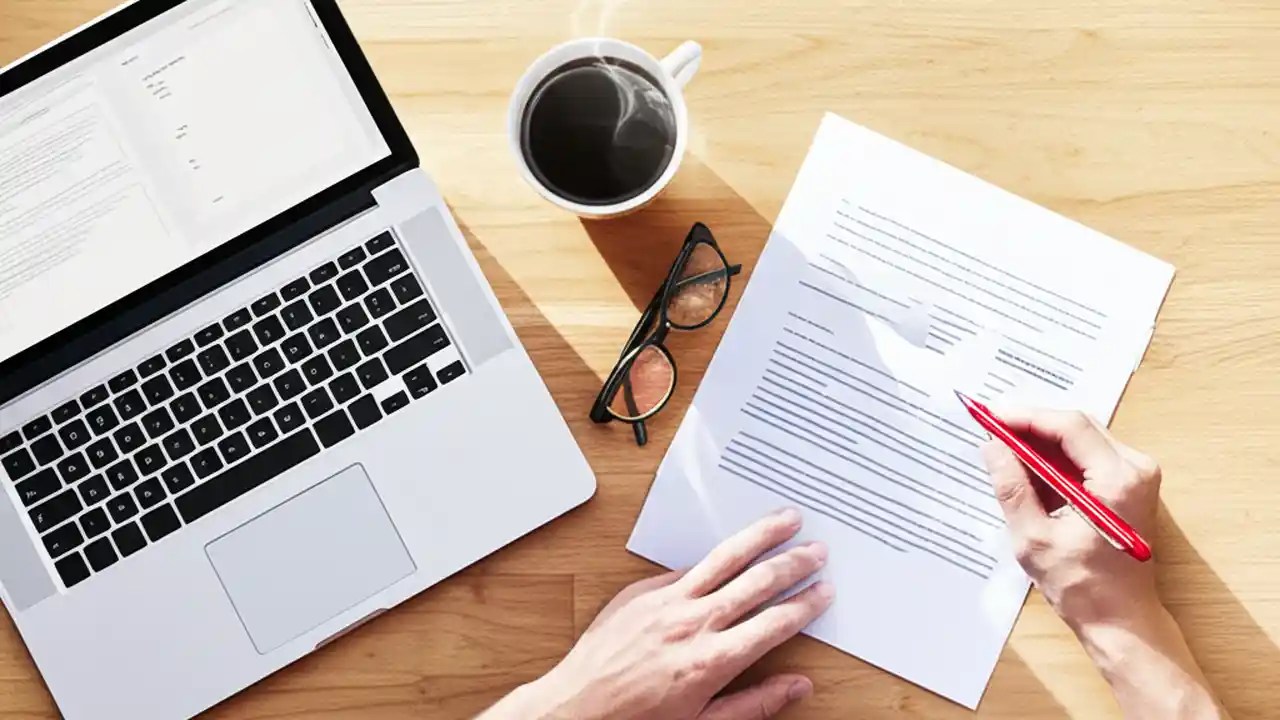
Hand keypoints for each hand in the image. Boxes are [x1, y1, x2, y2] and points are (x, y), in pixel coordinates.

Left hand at [479, 509, 832, 719]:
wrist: (575, 709)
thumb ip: (754, 703)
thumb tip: (798, 686)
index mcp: (712, 661)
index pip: (774, 623)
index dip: (805, 604)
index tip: (824, 591)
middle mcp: (692, 624)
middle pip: (756, 581)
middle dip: (792, 562)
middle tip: (818, 549)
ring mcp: (664, 602)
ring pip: (723, 558)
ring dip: (759, 536)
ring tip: (784, 520)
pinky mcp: (641, 591)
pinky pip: (685, 568)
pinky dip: (712, 556)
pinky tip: (730, 547)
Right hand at [982, 408, 1229, 718]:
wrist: (1122, 620)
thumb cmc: (1082, 587)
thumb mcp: (1034, 538)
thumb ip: (1012, 487)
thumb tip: (992, 447)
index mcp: (1118, 480)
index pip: (1069, 427)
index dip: (1026, 417)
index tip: (991, 417)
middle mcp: (1135, 470)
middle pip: (1077, 427)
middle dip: (1031, 426)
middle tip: (991, 429)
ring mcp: (1136, 477)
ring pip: (1080, 440)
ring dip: (1041, 442)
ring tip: (1003, 449)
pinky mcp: (1129, 487)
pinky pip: (1087, 458)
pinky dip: (1056, 459)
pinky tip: (1027, 469)